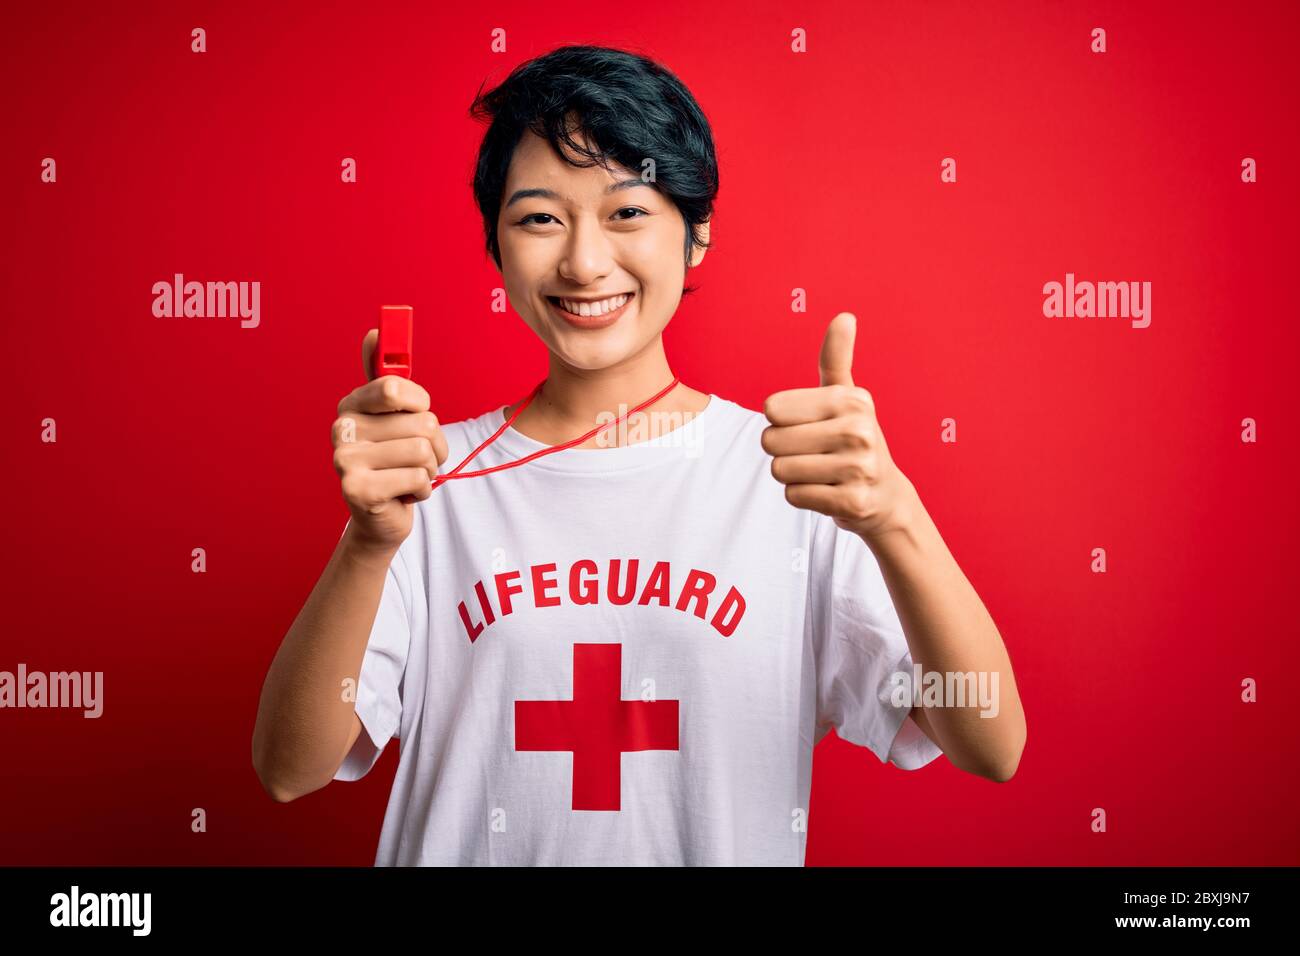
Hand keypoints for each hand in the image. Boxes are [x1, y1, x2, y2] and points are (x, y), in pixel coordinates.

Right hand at [332, 329, 448, 552]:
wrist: (380, 517)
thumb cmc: (393, 461)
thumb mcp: (393, 418)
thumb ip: (388, 378)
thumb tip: (375, 332)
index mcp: (351, 405)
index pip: (397, 388)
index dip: (420, 404)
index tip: (414, 414)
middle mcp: (341, 429)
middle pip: (422, 423)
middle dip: (434, 444)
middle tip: (417, 458)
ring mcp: (345, 461)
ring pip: (423, 451)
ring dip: (430, 469)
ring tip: (411, 476)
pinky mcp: (358, 491)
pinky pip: (419, 478)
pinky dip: (423, 489)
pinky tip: (404, 494)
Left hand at [760, 312, 916, 541]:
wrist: (885, 495)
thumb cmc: (854, 439)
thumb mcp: (847, 397)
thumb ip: (836, 359)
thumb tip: (845, 316)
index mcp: (850, 400)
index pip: (772, 408)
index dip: (781, 421)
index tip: (809, 426)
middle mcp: (859, 430)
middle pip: (771, 441)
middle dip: (782, 450)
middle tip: (813, 454)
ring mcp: (858, 468)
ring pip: (780, 470)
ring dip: (792, 475)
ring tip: (821, 472)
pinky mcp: (852, 502)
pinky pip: (793, 495)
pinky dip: (802, 496)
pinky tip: (828, 491)